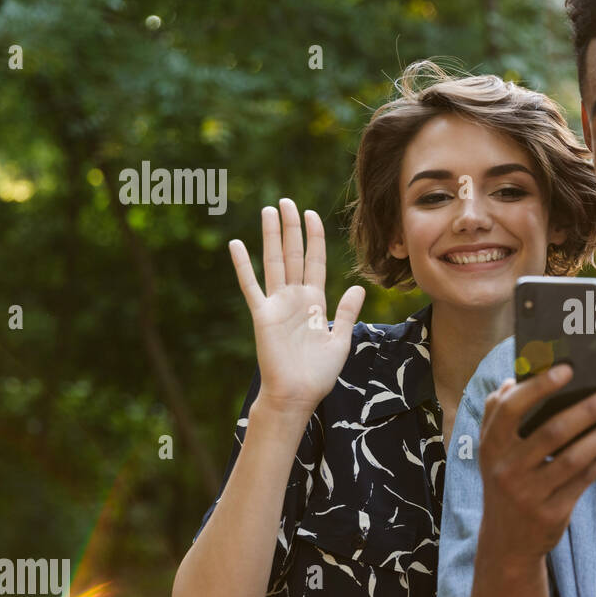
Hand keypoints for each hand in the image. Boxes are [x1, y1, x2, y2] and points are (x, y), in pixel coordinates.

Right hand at [228, 198, 364, 416]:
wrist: (298, 395)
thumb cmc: (318, 373)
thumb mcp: (340, 340)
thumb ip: (346, 313)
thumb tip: (359, 287)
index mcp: (316, 302)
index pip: (315, 262)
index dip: (314, 238)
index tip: (313, 214)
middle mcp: (295, 298)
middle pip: (293, 255)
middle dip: (292, 228)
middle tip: (287, 201)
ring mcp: (277, 304)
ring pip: (274, 262)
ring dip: (272, 237)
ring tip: (269, 211)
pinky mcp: (262, 315)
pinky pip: (251, 286)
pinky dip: (243, 266)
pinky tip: (236, 245)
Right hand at [477, 366, 595, 559]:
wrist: (506, 543)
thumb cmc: (506, 482)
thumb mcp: (493, 453)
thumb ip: (498, 414)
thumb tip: (512, 378)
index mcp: (490, 447)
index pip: (511, 409)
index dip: (538, 386)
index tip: (568, 369)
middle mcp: (506, 470)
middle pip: (553, 431)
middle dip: (589, 408)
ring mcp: (529, 494)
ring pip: (574, 457)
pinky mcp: (551, 513)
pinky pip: (584, 478)